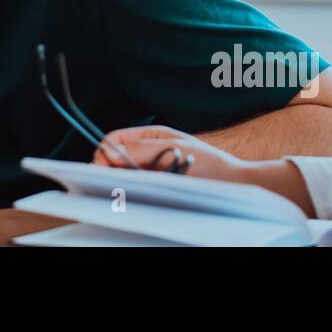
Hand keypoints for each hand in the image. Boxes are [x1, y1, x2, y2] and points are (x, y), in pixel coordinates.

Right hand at [92, 125, 239, 180]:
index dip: (104, 151)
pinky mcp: (155, 186)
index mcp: (150, 136)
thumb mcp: (174, 149)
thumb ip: (141, 149)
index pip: (115, 139)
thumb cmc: (209, 163)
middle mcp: (147, 152)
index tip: (100, 167)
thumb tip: (109, 151)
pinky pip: (136, 187)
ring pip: (123, 174)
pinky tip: (137, 195)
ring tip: (127, 189)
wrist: (231, 184)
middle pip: (114, 157)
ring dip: (121, 181)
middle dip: (108, 168)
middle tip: (109, 183)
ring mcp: (151, 170)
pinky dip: (132, 191)